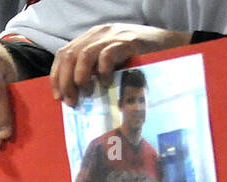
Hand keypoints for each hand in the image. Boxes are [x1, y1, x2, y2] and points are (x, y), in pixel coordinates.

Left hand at [50, 24, 191, 106]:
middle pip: (69, 55)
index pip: (64, 54)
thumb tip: (75, 94)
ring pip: (83, 55)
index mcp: (91, 38)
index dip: (57, 76)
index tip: (58, 95)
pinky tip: (107, 83)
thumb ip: (93, 70)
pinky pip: (106, 55)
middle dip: (65, 81)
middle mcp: (99, 34)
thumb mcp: (111, 63)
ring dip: (80, 78)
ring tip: (86, 93)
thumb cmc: (139, 59)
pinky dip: (103, 72)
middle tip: (70, 101)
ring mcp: (113, 36)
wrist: (168, 45)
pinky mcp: (127, 41)